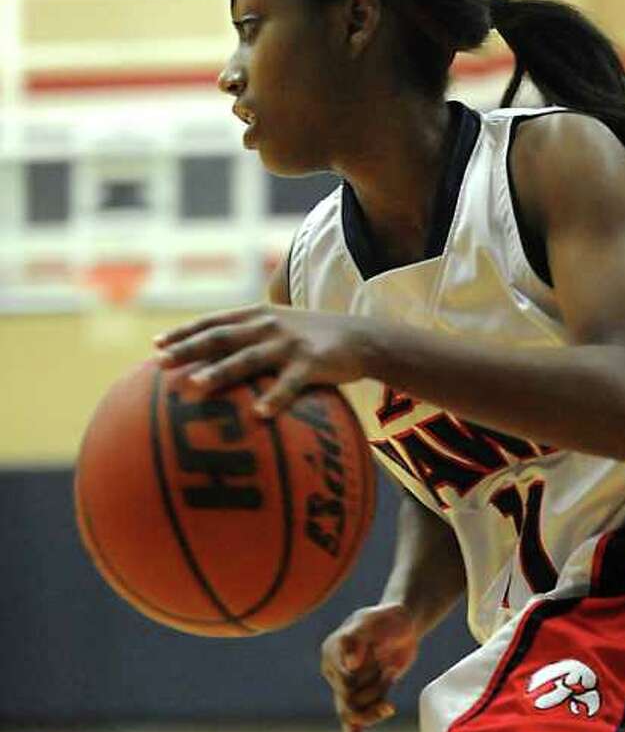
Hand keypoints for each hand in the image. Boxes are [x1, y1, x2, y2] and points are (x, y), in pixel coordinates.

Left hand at [154, 305, 376, 416]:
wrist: (361, 337)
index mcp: (256, 316)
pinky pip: (290, 384)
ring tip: (196, 385)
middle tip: (161, 363)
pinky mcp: (312, 363)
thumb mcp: (278, 329)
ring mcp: (289, 344)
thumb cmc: (312, 340)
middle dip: (188, 349)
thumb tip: (213, 362)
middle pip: (221, 338)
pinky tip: (260, 415)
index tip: (156, 346)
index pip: (212, 322)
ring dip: (220, 371)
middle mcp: (267, 326)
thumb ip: (248, 339)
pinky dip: (275, 399)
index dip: (184, 333)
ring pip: (248, 358)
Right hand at [320, 603, 419, 731]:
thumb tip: (351, 664)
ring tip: (389, 673)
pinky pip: (357, 722)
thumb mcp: (371, 621)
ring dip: (378, 699)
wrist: (403, 625)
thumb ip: (357, 639)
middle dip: (373, 689)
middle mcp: (337, 672)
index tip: (369, 655)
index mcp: (331, 654)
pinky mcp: (368, 697)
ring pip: (358, 712)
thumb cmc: (385, 618)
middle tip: (387, 667)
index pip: (341, 680)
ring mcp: (351, 687)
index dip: (360, 675)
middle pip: (349, 700)